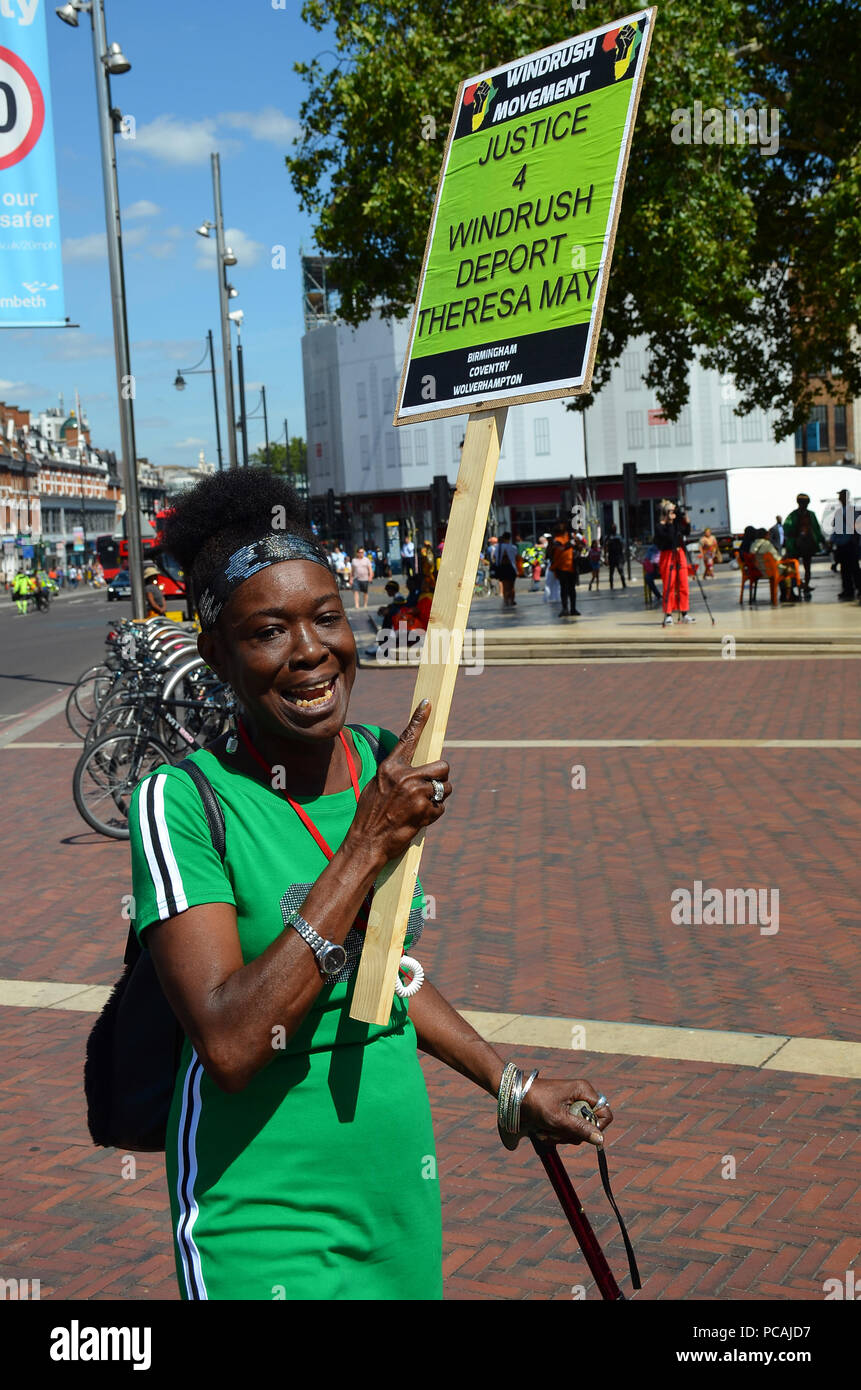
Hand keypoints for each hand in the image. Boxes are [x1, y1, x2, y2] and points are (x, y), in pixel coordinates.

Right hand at [346, 700, 450, 866]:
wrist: (367, 842)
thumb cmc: (369, 815)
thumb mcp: (376, 786)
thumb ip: (395, 775)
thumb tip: (414, 772)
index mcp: (390, 767)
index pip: (408, 738)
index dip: (419, 719)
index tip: (428, 703)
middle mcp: (405, 776)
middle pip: (442, 766)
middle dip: (441, 777)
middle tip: (431, 787)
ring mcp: (417, 792)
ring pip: (445, 788)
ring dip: (438, 797)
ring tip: (419, 807)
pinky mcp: (425, 809)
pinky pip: (441, 807)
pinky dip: (433, 814)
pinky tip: (417, 819)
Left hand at [520, 1078, 612, 1147]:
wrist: (515, 1096)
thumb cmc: (536, 1102)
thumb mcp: (559, 1118)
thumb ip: (580, 1129)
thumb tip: (601, 1139)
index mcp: (584, 1091)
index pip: (605, 1114)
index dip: (597, 1127)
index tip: (582, 1133)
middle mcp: (581, 1098)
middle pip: (590, 1126)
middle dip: (571, 1134)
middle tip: (555, 1131)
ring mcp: (572, 1106)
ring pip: (577, 1131)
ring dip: (561, 1136)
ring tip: (544, 1131)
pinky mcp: (563, 1113)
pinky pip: (566, 1130)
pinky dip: (555, 1134)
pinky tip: (542, 1131)